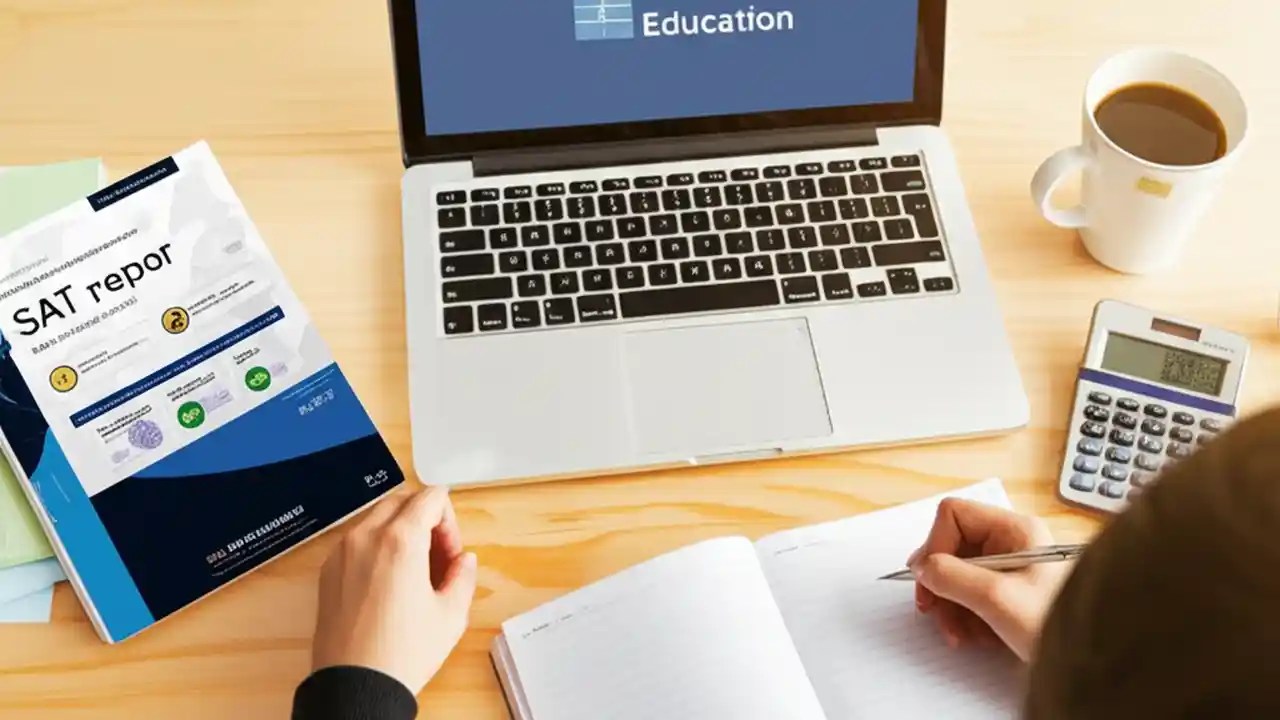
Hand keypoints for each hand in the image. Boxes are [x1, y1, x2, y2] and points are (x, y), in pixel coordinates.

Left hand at [311, 486, 477, 694]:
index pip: (431, 498)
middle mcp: (366, 538)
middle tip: (437, 557)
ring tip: (413, 572)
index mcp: (400, 541)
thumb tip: (464, 561)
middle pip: (402, 501)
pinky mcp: (327, 572)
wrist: (355, 687)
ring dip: (400, 531)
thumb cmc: (402, 653)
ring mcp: (342, 553)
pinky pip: (356, 542)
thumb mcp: (451, 615)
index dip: (450, 522)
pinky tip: (387, 585)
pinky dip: (376, 548)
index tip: (451, 553)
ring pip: (376, 518)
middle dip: (425, 520)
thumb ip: (463, 576)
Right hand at [906, 499, 1069, 661]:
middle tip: (932, 610)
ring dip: (950, 605)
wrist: (1091, 665)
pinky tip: (973, 637)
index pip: (954, 515)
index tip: (930, 579)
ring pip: (959, 574)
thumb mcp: (996, 598)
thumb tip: (921, 567)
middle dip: (940, 581)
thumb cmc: (1055, 624)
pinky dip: (965, 616)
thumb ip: (951, 576)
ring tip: (957, 633)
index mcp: (1014, 530)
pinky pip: (973, 595)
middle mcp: (1012, 543)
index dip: (935, 545)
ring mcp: (1012, 569)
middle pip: (953, 546)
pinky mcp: (1011, 594)